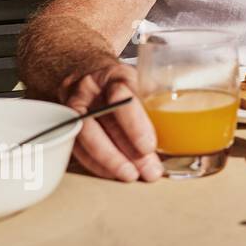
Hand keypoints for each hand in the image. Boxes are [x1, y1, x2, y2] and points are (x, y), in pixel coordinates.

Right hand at [58, 60, 162, 181]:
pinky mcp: (65, 120)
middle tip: (146, 170)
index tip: (149, 147)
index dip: (135, 125)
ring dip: (109, 160)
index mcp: (116, 74)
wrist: (89, 70)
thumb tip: (179, 140)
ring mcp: (74, 103)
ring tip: (131, 175)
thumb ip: (156, 104)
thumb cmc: (123, 82)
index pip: (122, 98)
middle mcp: (92, 88)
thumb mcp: (143, 82)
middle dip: (124, 150)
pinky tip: (112, 172)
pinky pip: (76, 145)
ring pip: (86, 135)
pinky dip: (95, 162)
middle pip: (103, 120)